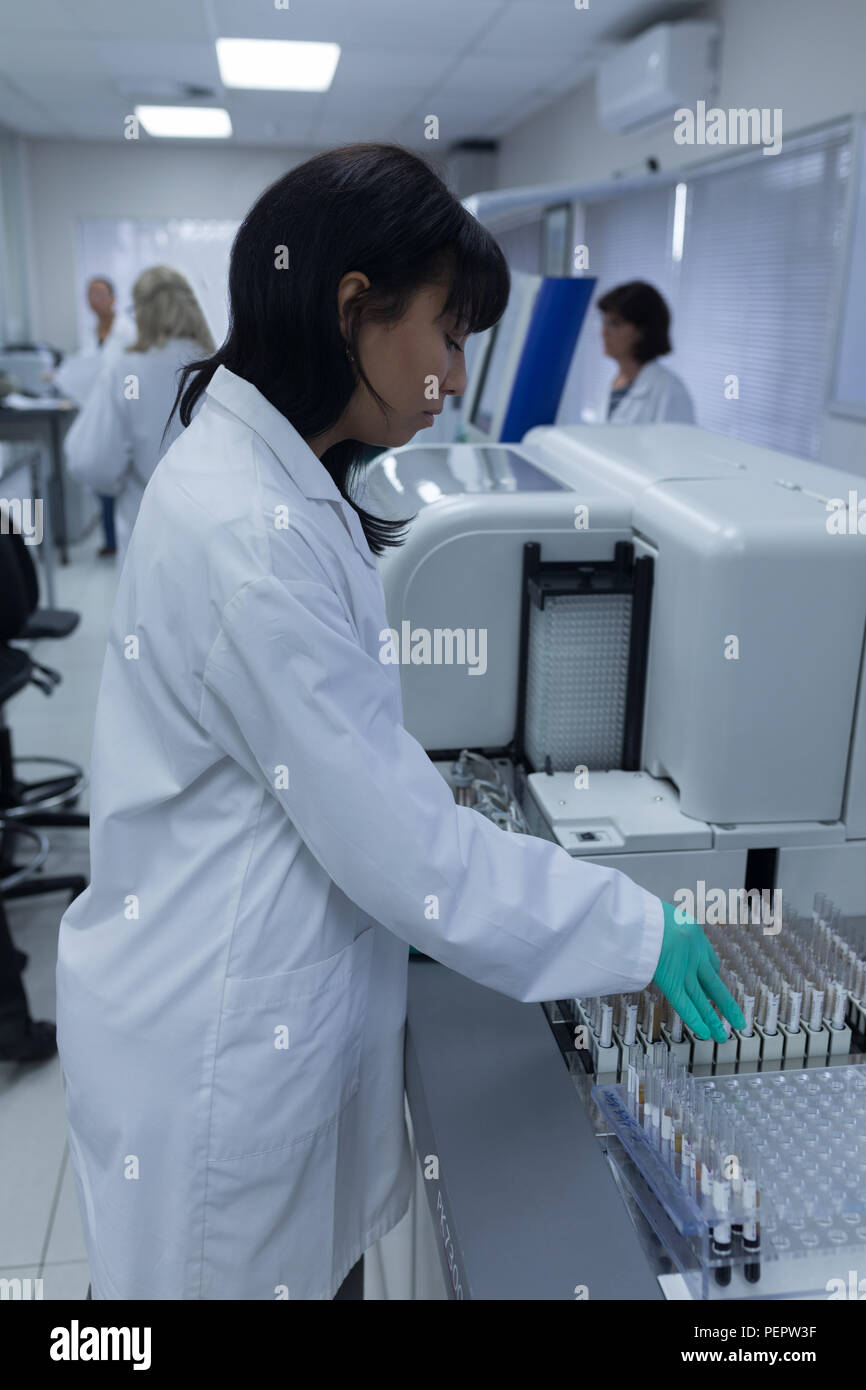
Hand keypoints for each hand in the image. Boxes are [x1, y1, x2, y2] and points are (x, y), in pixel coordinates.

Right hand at [652, 901, 745, 1042]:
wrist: (644, 915)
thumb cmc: (644, 910)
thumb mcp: (663, 911)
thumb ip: (664, 924)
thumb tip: (652, 926)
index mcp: (694, 933)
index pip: (709, 960)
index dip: (712, 976)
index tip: (713, 986)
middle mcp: (695, 954)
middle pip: (713, 984)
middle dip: (725, 1004)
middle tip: (736, 1018)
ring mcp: (685, 969)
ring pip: (703, 999)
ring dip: (713, 1020)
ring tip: (723, 1036)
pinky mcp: (671, 981)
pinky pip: (685, 1004)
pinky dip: (696, 1020)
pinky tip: (705, 1033)